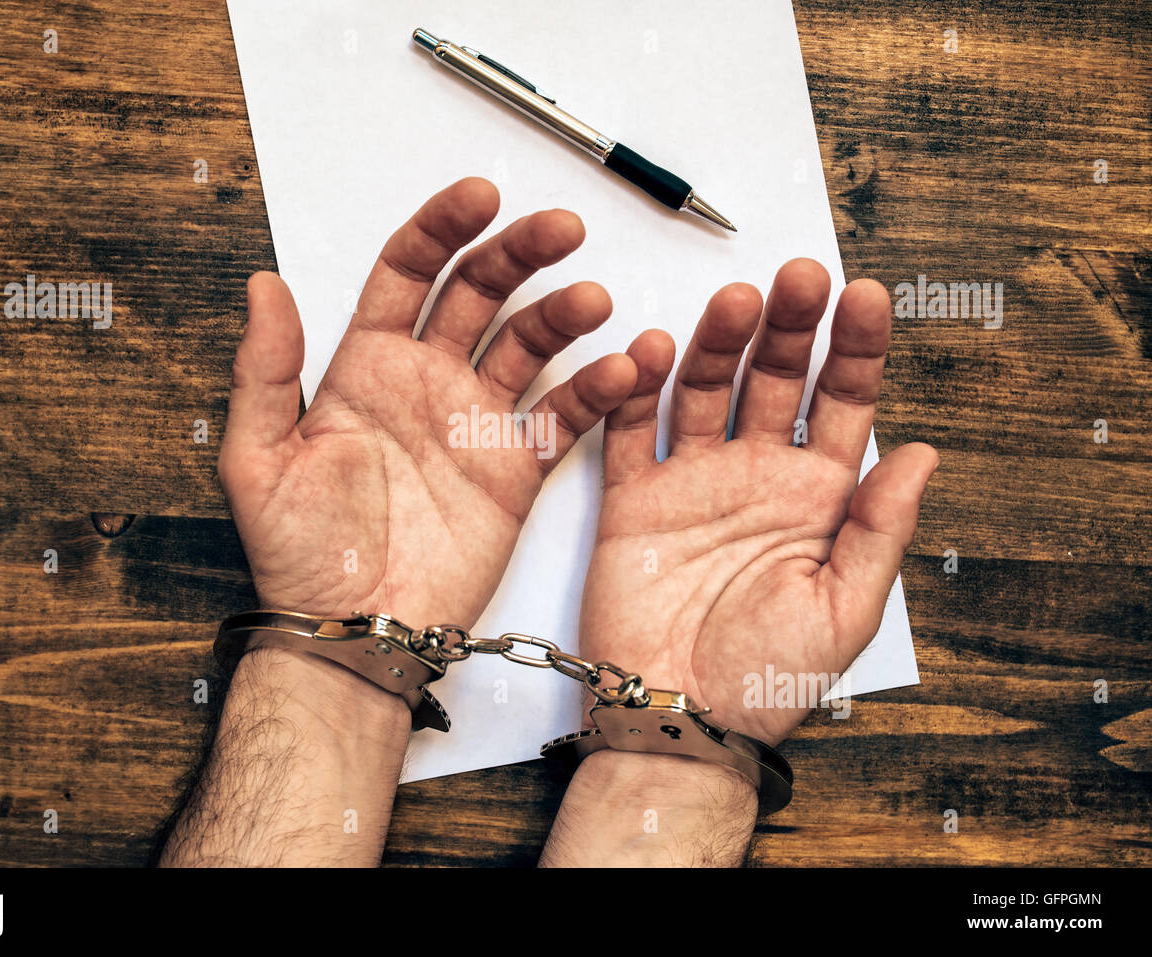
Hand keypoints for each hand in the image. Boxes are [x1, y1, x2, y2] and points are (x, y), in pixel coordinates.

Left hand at [220, 177, 636, 626]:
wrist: (357, 634)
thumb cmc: (299, 554)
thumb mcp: (258, 459)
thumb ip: (266, 370)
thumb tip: (265, 283)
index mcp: (365, 367)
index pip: (407, 273)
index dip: (442, 229)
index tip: (479, 197)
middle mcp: (426, 382)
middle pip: (479, 291)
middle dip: (519, 252)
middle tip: (560, 228)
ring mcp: (475, 422)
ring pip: (528, 343)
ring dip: (563, 314)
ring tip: (592, 301)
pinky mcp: (515, 470)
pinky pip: (563, 416)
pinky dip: (596, 389)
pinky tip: (621, 367)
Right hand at [582, 258, 936, 746]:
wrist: (679, 718)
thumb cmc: (768, 678)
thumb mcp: (845, 607)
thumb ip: (879, 527)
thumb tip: (923, 453)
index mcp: (817, 499)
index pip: (843, 404)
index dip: (855, 349)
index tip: (865, 297)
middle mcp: (757, 477)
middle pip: (776, 380)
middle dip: (789, 325)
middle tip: (798, 277)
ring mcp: (693, 482)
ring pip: (707, 390)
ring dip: (720, 343)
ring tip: (735, 303)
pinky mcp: (634, 499)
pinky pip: (632, 430)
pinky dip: (635, 388)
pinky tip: (655, 351)